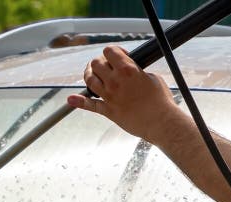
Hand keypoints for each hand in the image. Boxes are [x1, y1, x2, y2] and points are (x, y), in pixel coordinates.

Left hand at [67, 46, 184, 145]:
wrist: (160, 122)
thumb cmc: (160, 100)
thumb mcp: (152, 77)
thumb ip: (136, 71)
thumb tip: (129, 70)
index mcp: (127, 69)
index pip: (109, 51)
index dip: (113, 51)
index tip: (118, 55)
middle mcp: (114, 81)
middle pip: (96, 63)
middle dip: (100, 61)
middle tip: (106, 65)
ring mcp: (109, 96)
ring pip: (89, 80)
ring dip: (89, 75)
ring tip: (93, 74)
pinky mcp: (107, 110)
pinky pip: (89, 105)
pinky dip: (79, 102)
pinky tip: (71, 99)